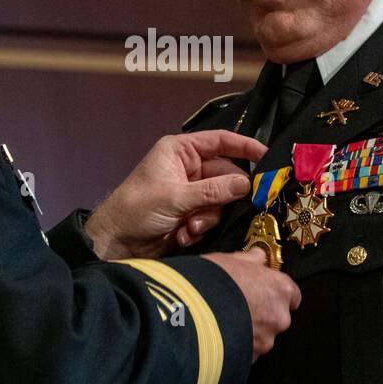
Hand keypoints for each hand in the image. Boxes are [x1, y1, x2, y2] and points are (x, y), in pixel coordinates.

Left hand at [84, 130, 265, 258]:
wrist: (115, 242)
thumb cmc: (135, 209)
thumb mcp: (175, 197)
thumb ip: (213, 191)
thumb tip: (246, 184)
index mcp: (180, 151)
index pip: (220, 141)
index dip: (245, 147)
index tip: (267, 157)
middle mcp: (188, 168)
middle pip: (226, 175)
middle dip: (222, 197)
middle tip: (230, 207)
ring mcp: (190, 192)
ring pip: (220, 201)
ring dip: (207, 218)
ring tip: (189, 228)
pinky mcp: (190, 213)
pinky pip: (210, 218)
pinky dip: (199, 228)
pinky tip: (182, 235)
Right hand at [201, 247, 300, 359]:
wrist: (188, 314)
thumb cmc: (212, 283)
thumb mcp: (231, 260)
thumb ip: (251, 260)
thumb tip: (257, 257)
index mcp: (280, 290)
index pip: (291, 294)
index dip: (274, 291)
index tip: (262, 289)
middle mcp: (279, 317)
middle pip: (277, 316)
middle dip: (261, 312)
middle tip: (239, 303)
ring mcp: (265, 340)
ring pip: (262, 335)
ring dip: (249, 329)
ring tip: (225, 319)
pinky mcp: (249, 358)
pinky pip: (248, 350)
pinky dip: (238, 343)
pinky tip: (221, 332)